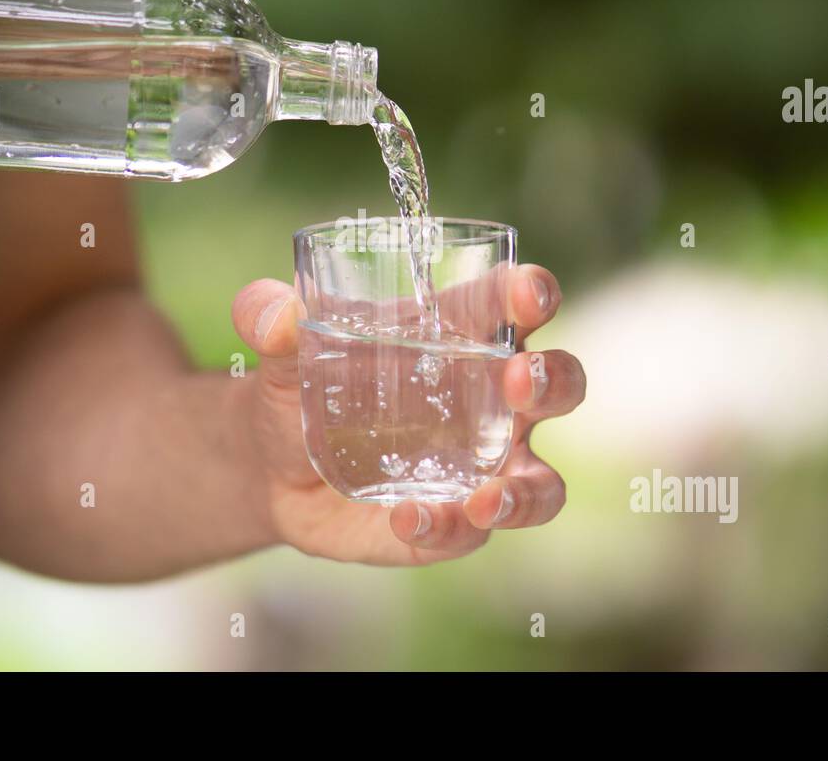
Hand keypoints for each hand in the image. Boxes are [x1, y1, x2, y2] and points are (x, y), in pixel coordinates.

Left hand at [229, 265, 584, 564]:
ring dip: (528, 490)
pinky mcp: (453, 521)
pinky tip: (406, 518)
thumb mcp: (278, 349)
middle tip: (517, 381)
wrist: (272, 464)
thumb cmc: (300, 385)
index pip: (513, 306)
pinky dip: (446, 529)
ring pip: (542, 483)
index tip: (529, 292)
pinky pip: (471, 535)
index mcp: (464, 336)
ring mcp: (479, 468)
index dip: (532, 293)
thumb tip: (273, 313)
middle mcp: (491, 402)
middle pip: (559, 386)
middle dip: (552, 381)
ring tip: (490, 497)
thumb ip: (269, 316)